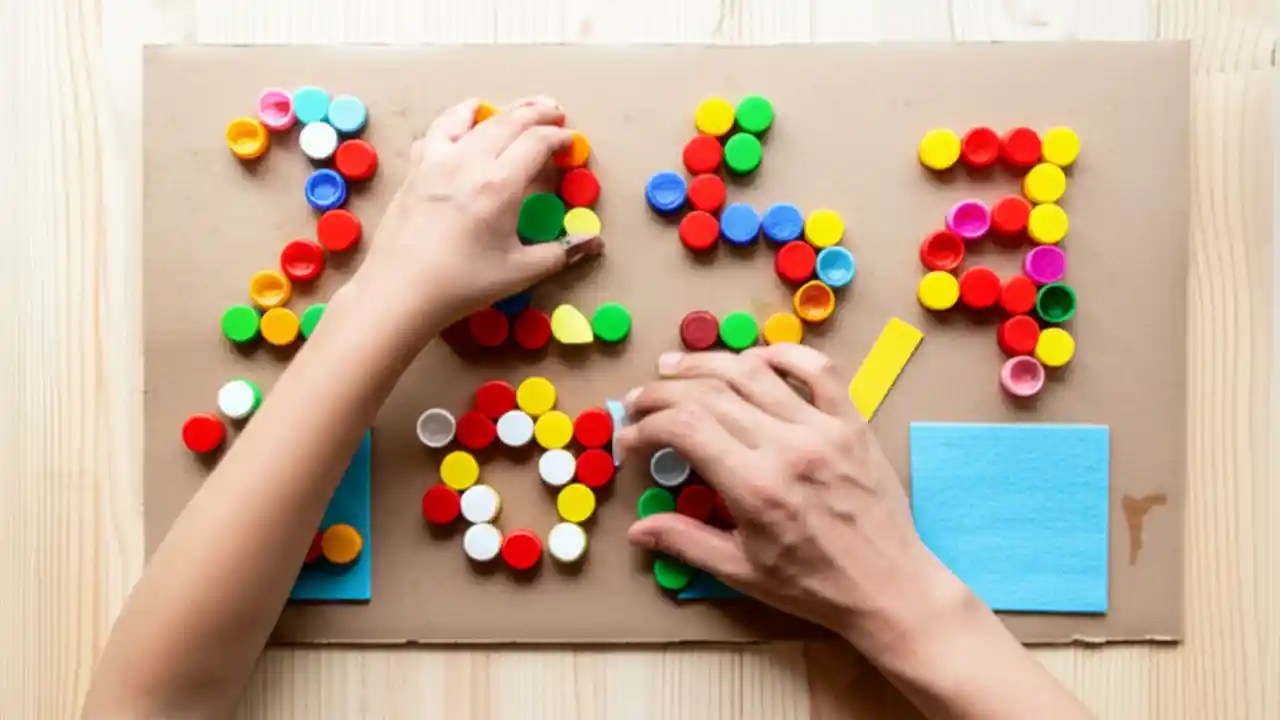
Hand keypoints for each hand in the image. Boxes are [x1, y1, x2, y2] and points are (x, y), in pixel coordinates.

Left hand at [349, 96, 602, 333]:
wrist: (399, 291)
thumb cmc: (462, 284)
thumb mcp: (519, 271)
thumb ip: (560, 252)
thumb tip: (595, 243)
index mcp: (499, 184)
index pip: (536, 142)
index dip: (558, 137)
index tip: (570, 141)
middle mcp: (468, 162)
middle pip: (508, 121)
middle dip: (536, 112)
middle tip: (554, 111)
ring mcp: (437, 161)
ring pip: (471, 119)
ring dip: (498, 109)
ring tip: (514, 107)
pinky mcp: (415, 169)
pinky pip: (438, 131)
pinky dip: (456, 119)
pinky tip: (462, 123)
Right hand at [617, 345, 960, 655]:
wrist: (890, 588)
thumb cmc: (814, 586)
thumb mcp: (742, 572)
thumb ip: (686, 541)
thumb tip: (636, 528)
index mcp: (755, 487)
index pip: (685, 428)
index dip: (647, 425)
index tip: (631, 438)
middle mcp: (787, 447)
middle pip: (710, 393)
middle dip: (663, 392)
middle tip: (640, 400)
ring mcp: (823, 428)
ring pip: (754, 372)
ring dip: (707, 362)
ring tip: (676, 366)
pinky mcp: (852, 422)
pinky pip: (818, 369)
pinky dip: (782, 354)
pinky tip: (752, 359)